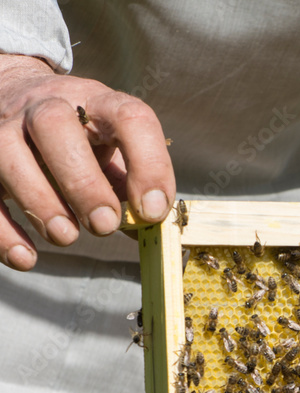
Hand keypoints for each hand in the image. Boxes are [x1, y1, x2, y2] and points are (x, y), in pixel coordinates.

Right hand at [0, 55, 174, 270]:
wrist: (18, 96)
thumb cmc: (81, 137)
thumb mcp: (115, 149)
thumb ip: (132, 187)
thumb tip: (150, 231)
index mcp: (98, 102)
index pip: (131, 118)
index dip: (149, 165)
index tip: (153, 211)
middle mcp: (47, 105)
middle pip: (54, 125)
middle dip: (82, 182)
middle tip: (103, 225)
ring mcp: (4, 126)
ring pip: (6, 153)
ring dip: (39, 201)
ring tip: (65, 237)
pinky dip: (2, 231)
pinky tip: (27, 257)